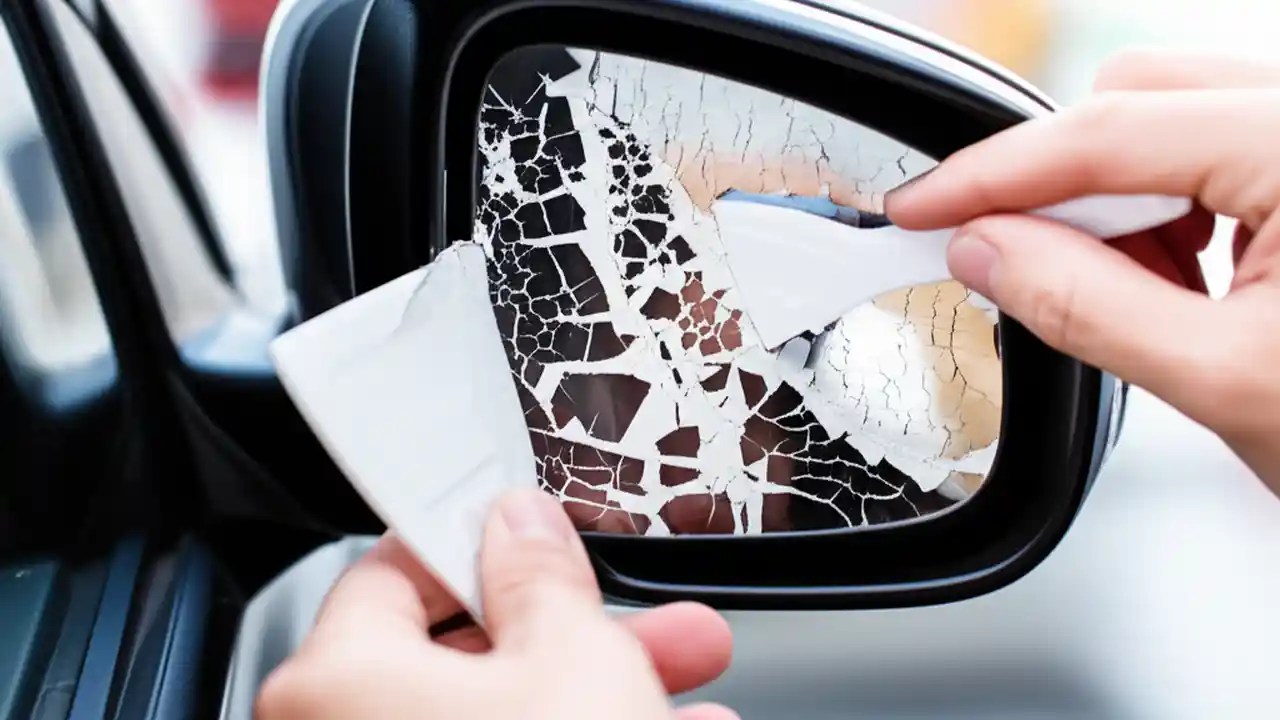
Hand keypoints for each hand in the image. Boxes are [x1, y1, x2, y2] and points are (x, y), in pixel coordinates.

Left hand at [255, 489, 736, 718]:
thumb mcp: (569, 662)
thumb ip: (542, 578)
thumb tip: (523, 524)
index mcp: (337, 681)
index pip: (398, 565)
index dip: (486, 537)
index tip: (544, 529)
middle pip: (471, 651)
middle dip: (584, 628)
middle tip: (662, 617)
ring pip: (505, 713)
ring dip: (603, 693)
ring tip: (694, 687)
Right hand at [884, 50, 1279, 493]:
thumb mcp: (1222, 382)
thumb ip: (1083, 304)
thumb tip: (984, 248)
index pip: (1109, 134)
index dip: (994, 174)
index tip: (922, 207)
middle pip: (1137, 101)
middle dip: (1062, 188)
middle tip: (1016, 267)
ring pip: (1169, 122)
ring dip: (1117, 207)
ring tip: (1138, 300)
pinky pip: (1212, 153)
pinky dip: (1168, 216)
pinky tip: (1179, 284)